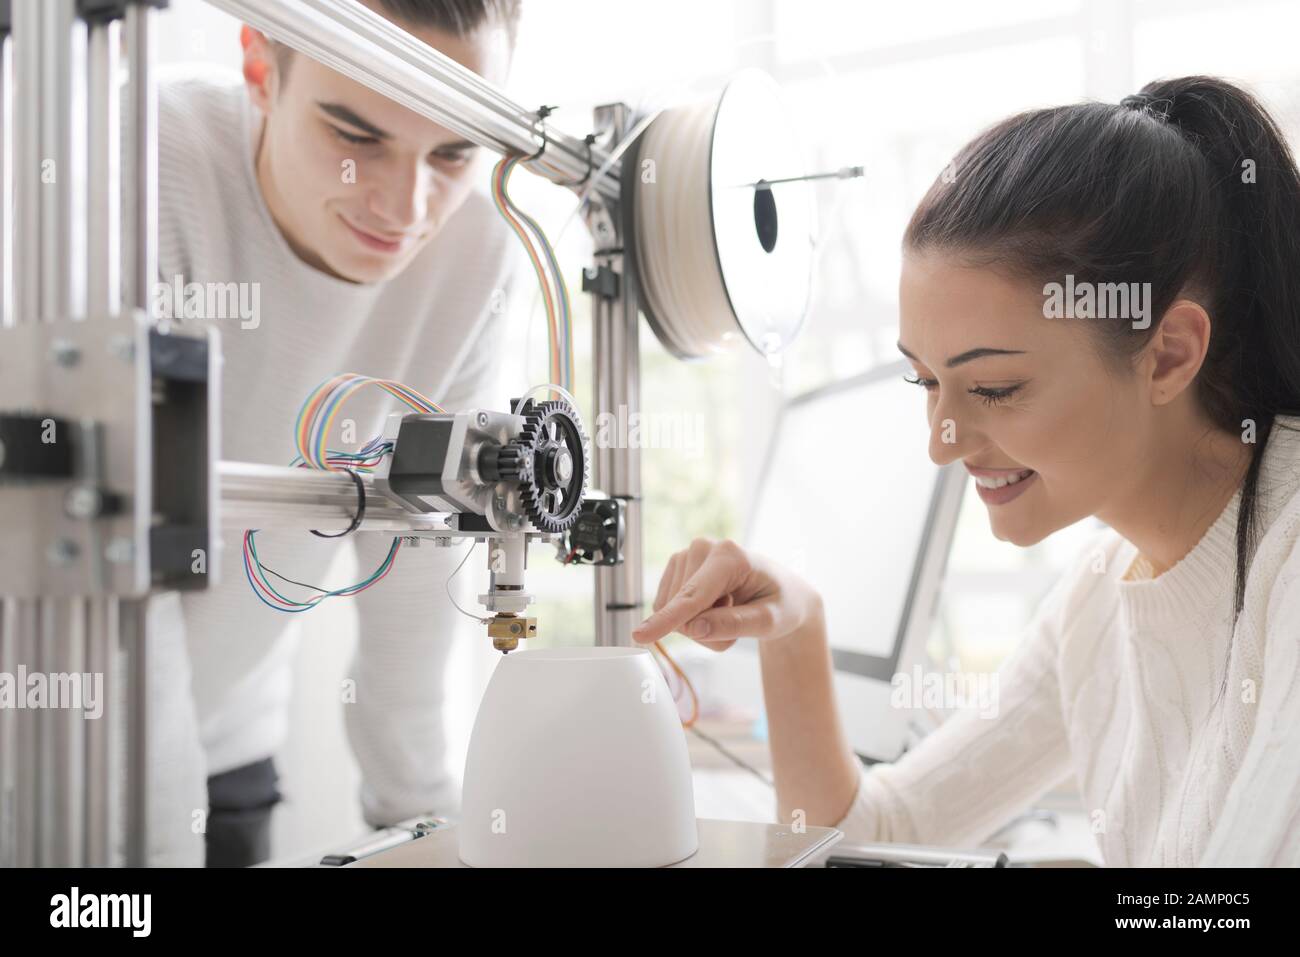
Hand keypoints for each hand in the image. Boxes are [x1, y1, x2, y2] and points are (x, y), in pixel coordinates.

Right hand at [632, 538, 822, 650]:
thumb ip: (734, 624)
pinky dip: (689, 619)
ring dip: (698, 627)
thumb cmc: (780, 603)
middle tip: (737, 624)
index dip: (667, 620)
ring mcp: (685, 555)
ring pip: (670, 611)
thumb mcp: (770, 621)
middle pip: (681, 610)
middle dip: (705, 630)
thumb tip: (695, 628)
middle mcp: (702, 548)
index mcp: (729, 556)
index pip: (693, 596)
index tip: (640, 636)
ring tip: (727, 614)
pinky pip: (667, 608)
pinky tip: (712, 609)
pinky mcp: (676, 567)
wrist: (780, 592)